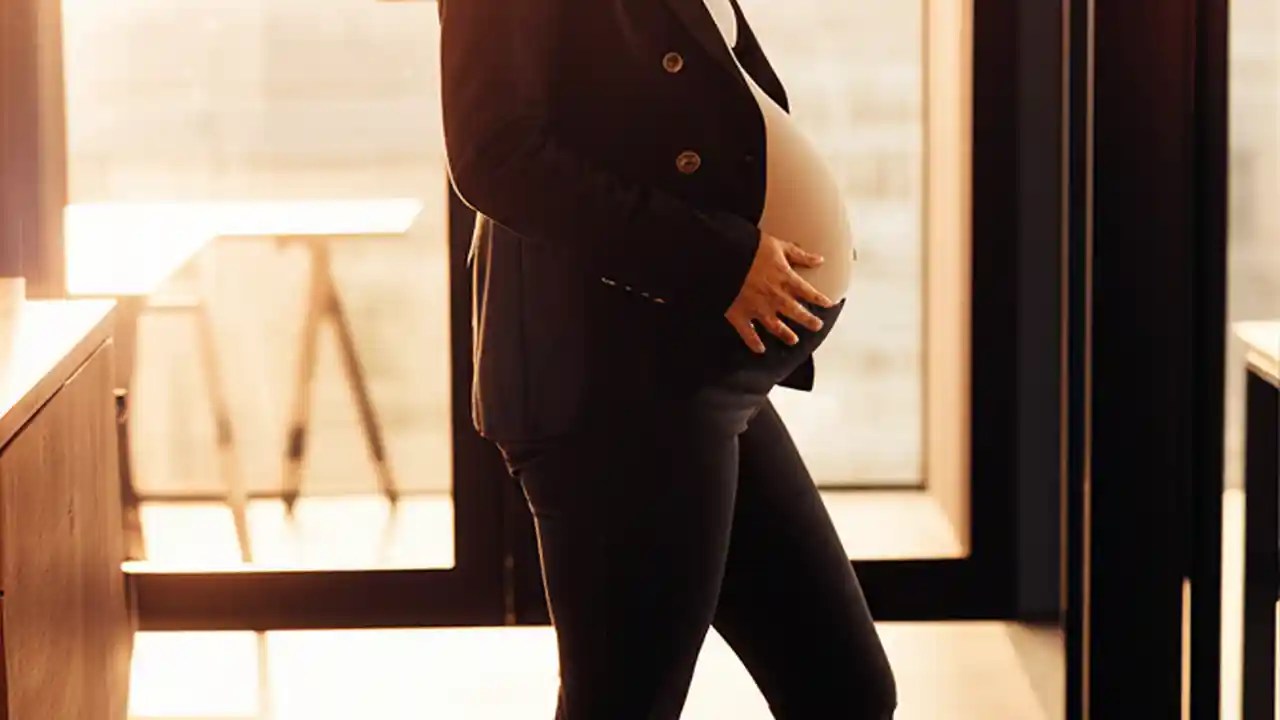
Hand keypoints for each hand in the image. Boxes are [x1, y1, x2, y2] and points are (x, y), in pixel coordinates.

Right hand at [725, 231, 834, 352]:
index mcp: (786, 280)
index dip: (820, 299)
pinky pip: (749, 334)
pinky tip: (760, 349)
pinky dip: (754, 343)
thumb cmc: (751, 249)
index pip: (809, 293)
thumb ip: (800, 255)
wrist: (726, 259)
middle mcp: (776, 298)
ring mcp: (758, 309)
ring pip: (776, 327)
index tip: (829, 304)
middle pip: (797, 313)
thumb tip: (819, 260)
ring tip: (793, 340)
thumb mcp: (779, 246)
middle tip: (817, 326)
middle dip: (809, 321)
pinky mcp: (740, 316)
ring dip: (786, 335)